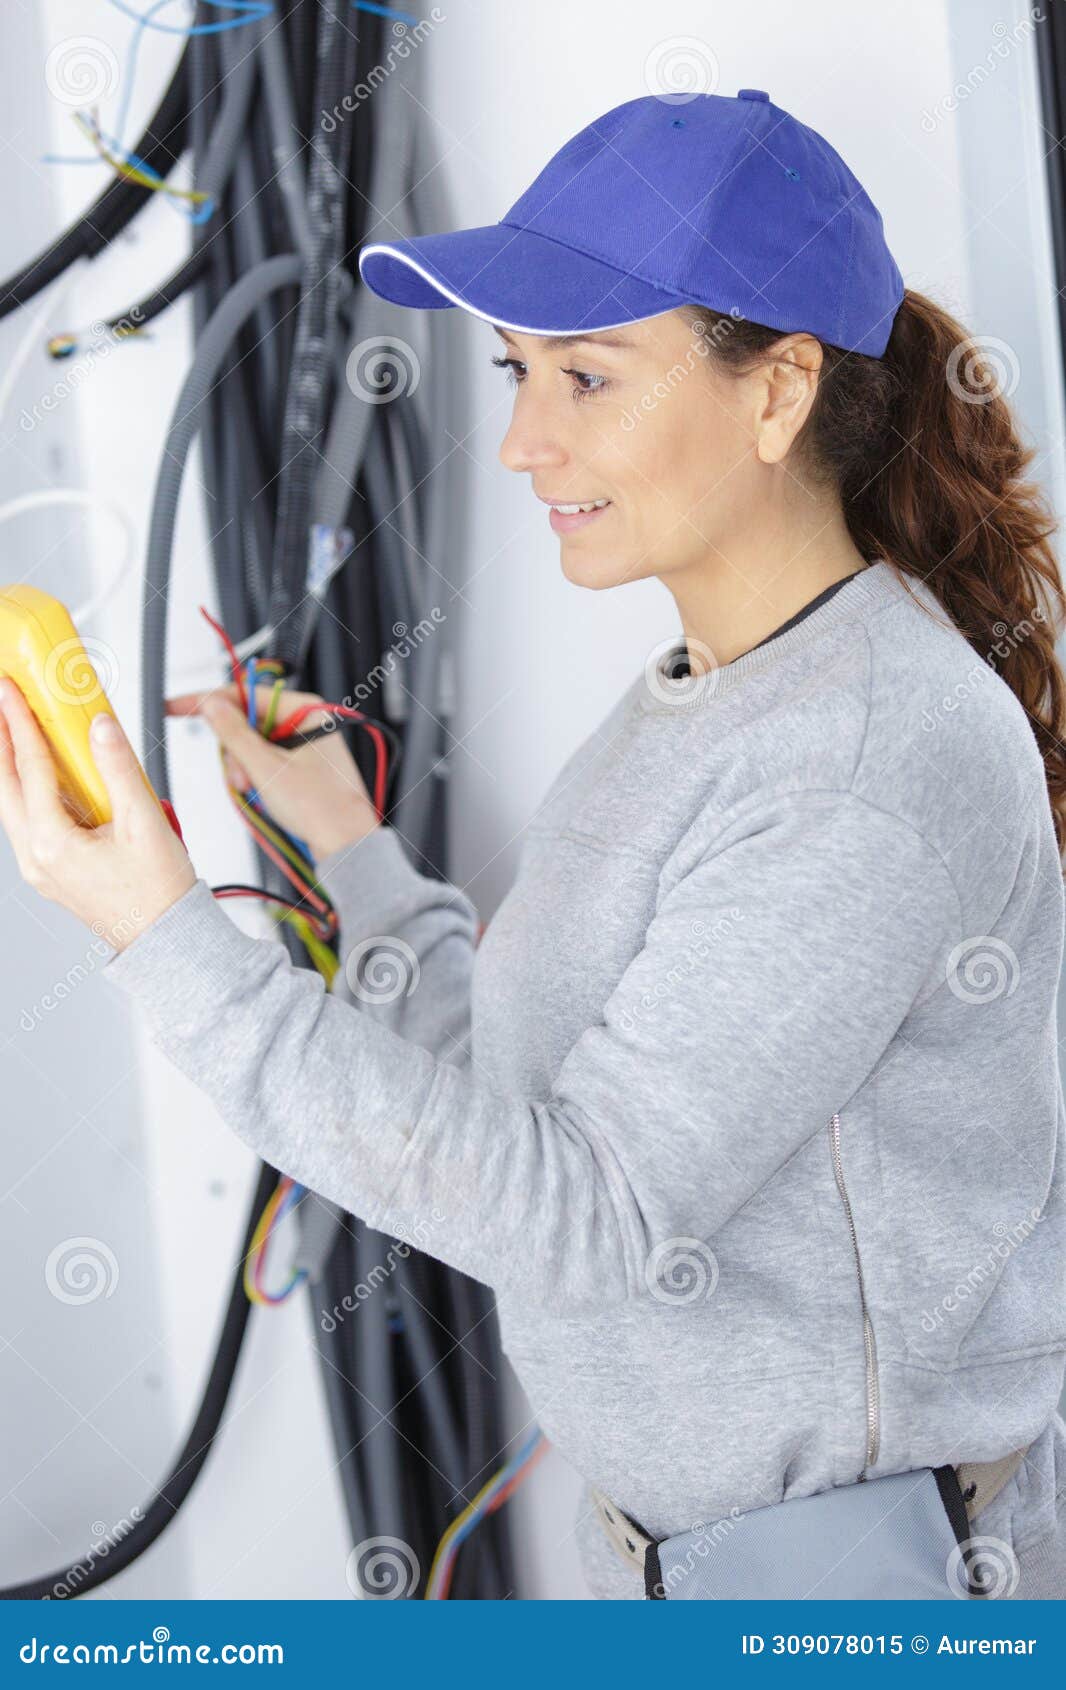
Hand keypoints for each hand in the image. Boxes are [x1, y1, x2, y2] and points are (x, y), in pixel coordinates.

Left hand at [0, 678, 196, 952]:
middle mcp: (37, 858)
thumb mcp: (145, 822)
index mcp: (53, 844)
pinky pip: (29, 824)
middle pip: (6, 788)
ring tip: (13, 734)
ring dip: (11, 768)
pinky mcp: (52, 873)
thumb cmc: (158, 893)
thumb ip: (119, 768)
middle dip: (1, 743)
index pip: (31, 769)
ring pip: (12, 807)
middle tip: (1, 706)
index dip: (20, 724)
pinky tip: (41, 778)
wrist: (166, 938)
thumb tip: (101, 728)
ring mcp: (40, 868)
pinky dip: (29, 793)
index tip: (11, 692)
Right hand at [165, 683, 381, 858]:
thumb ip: (234, 733)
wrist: (345, 844)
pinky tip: (260, 793)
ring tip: (253, 790)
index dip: (205, 701)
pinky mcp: (301, 764)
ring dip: (244, 768)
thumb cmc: (320, 807)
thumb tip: (212, 706)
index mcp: (305, 710)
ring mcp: (304, 744)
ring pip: (252, 744)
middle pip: (246, 722)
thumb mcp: (265, 767)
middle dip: (235, 752)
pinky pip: (265, 760)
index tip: (174, 706)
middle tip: (240, 778)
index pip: (244, 694)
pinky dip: (255, 776)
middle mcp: (306, 722)